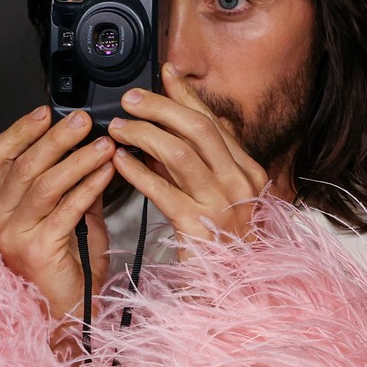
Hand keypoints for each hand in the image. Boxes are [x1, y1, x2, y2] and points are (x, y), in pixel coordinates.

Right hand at [0, 106, 115, 326]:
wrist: (65, 320)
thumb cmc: (64, 276)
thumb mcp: (66, 222)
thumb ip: (73, 189)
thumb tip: (92, 154)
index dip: (20, 130)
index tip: (45, 113)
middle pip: (22, 165)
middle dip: (55, 137)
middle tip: (83, 120)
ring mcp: (12, 237)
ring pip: (43, 183)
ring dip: (77, 158)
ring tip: (104, 144)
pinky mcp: (36, 251)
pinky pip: (65, 209)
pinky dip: (88, 187)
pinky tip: (106, 173)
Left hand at [107, 64, 268, 249]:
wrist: (232, 294)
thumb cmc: (223, 247)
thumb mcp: (220, 198)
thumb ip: (201, 165)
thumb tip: (172, 130)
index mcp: (248, 172)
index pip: (214, 122)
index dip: (188, 95)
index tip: (165, 73)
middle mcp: (241, 182)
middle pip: (199, 129)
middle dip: (161, 107)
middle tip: (130, 99)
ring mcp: (223, 204)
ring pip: (180, 153)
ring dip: (144, 135)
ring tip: (118, 129)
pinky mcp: (200, 226)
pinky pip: (164, 190)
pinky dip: (139, 173)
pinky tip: (119, 163)